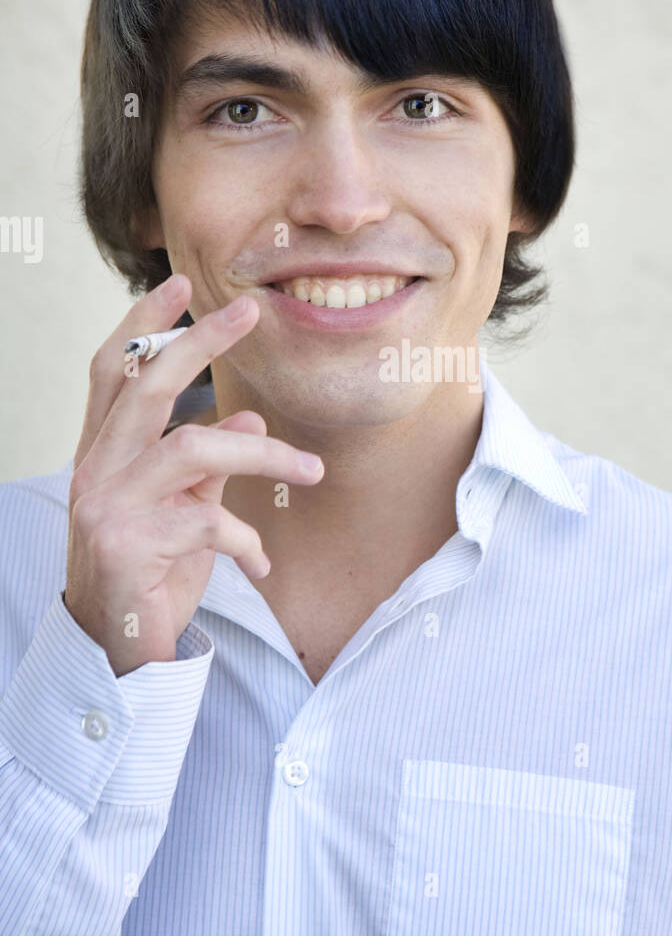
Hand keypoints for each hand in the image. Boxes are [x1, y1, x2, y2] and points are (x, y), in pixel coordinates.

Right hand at [64, 273, 322, 675]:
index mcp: (102, 456)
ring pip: (191, 449)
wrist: (117, 652)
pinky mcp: (129, 547)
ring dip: (262, 454)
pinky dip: (246, 541)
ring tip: (312, 469)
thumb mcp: (185, 512)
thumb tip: (250, 418)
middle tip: (248, 310)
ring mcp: (106, 508)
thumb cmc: (151, 575)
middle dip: (199, 341)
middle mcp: (95, 473)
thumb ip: (210, 466)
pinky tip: (261, 565)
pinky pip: (208, 523)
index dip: (141, 325)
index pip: (111, 373)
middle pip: (145, 385)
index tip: (177, 283)